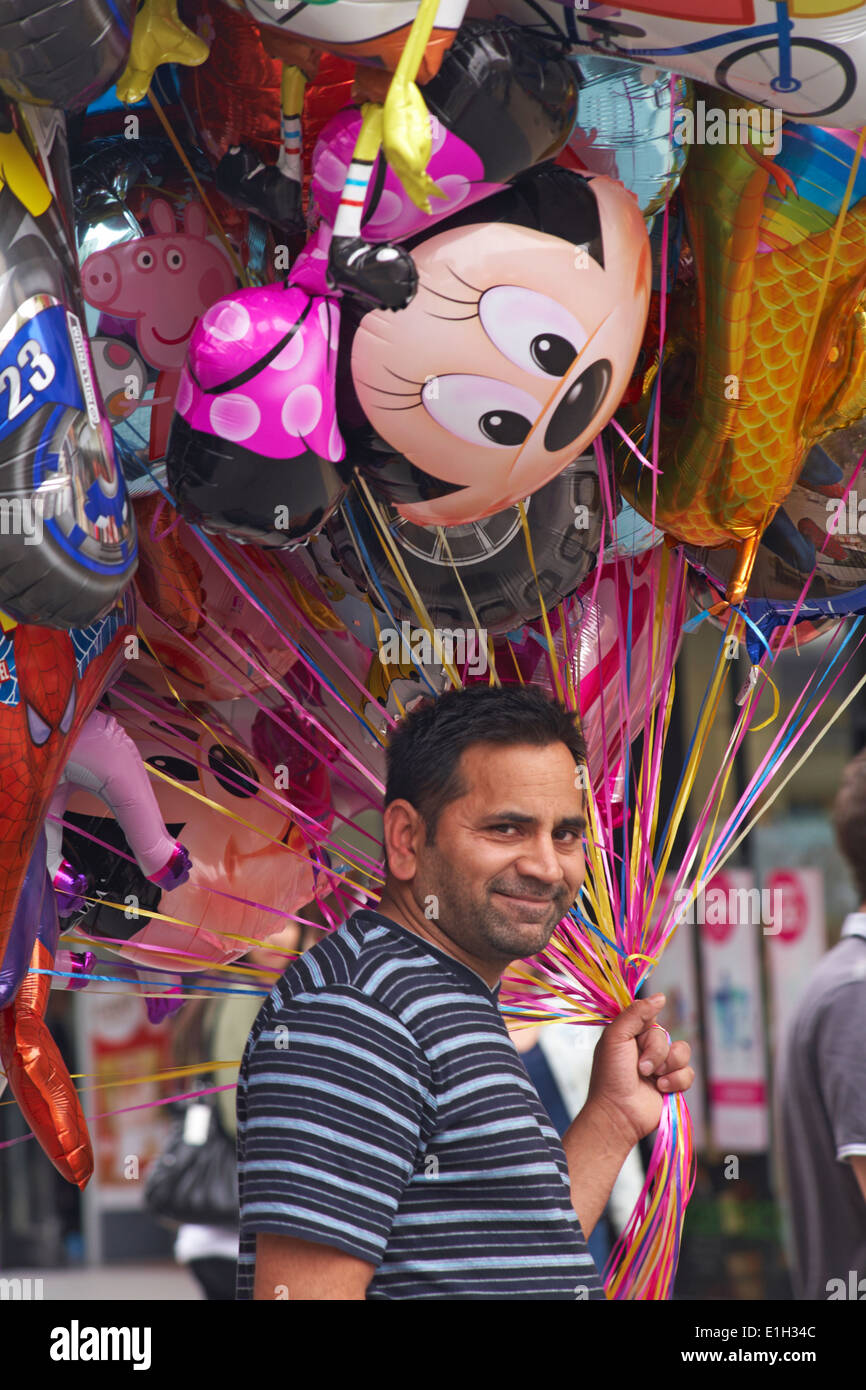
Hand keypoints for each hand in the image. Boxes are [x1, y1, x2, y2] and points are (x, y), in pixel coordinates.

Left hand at [587, 994, 693, 1150]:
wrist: (618, 1112)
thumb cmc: (611, 1075)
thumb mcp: (616, 1037)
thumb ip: (636, 1013)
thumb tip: (660, 996)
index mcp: (632, 1034)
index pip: (651, 1017)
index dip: (648, 1030)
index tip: (637, 1040)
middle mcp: (647, 1048)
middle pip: (667, 1036)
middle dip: (656, 1053)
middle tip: (641, 1068)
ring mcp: (661, 1066)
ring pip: (683, 1052)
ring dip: (668, 1067)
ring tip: (653, 1079)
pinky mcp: (673, 1084)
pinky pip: (688, 1073)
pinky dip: (676, 1081)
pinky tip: (661, 1089)